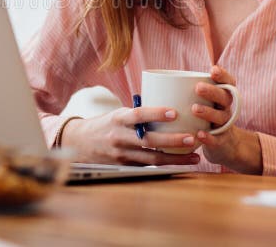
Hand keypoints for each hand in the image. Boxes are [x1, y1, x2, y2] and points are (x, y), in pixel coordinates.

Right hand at [61, 107, 200, 165]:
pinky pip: (148, 166)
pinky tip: (181, 162)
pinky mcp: (125, 166)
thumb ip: (138, 115)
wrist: (79, 144)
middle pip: (149, 140)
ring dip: (175, 158)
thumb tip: (168, 109)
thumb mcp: (117, 114)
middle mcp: (119, 137)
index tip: (174, 112)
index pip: (138, 115)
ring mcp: (121, 154)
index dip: (156, 113)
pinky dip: (166, 164)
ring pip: (152, 159)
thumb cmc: (105, 124)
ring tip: (195, 156)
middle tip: (193, 138)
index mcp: (118, 119)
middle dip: (173, 140)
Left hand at [192, 65, 261, 174]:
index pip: (228, 83)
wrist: (224, 146)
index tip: (212, 70)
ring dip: (208, 112)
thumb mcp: (203, 103)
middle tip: (198, 88)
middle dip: (212, 92)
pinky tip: (199, 134)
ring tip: (194, 109)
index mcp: (222, 97)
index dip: (223, 76)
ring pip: (221, 117)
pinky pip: (217, 139)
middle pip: (224, 98)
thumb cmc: (206, 118)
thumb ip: (188, 91)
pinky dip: (209, 137)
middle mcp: (226, 109)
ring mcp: (225, 125)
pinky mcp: (221, 142)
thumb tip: (154, 80)